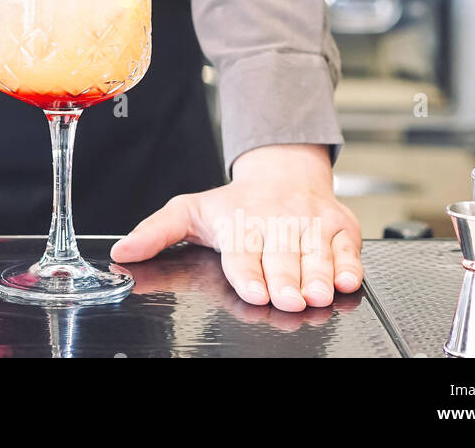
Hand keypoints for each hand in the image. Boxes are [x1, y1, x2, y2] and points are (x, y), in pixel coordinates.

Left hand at [110, 143, 361, 311]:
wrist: (283, 173)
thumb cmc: (235, 203)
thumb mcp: (189, 211)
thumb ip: (155, 233)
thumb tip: (123, 251)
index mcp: (238, 222)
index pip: (243, 252)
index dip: (249, 272)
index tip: (253, 289)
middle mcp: (276, 222)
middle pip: (282, 257)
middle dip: (285, 279)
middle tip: (288, 300)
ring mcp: (310, 224)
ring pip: (316, 254)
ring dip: (319, 275)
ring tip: (317, 294)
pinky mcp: (340, 227)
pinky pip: (348, 248)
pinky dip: (350, 264)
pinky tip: (348, 279)